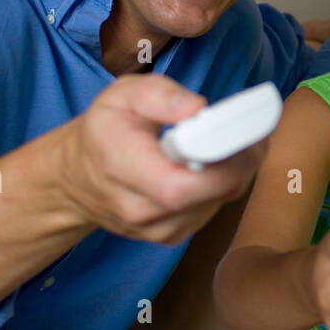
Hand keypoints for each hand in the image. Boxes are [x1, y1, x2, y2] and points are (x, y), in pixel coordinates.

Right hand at [58, 74, 264, 243]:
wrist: (77, 178)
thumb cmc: (103, 132)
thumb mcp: (120, 96)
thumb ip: (158, 95)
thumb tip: (197, 107)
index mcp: (123, 170)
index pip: (181, 185)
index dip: (223, 164)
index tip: (247, 137)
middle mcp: (141, 210)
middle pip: (212, 194)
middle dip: (241, 161)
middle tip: (252, 131)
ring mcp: (158, 229)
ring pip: (219, 201)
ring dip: (236, 171)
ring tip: (234, 142)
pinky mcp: (172, 234)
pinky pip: (212, 209)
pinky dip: (223, 184)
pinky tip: (217, 163)